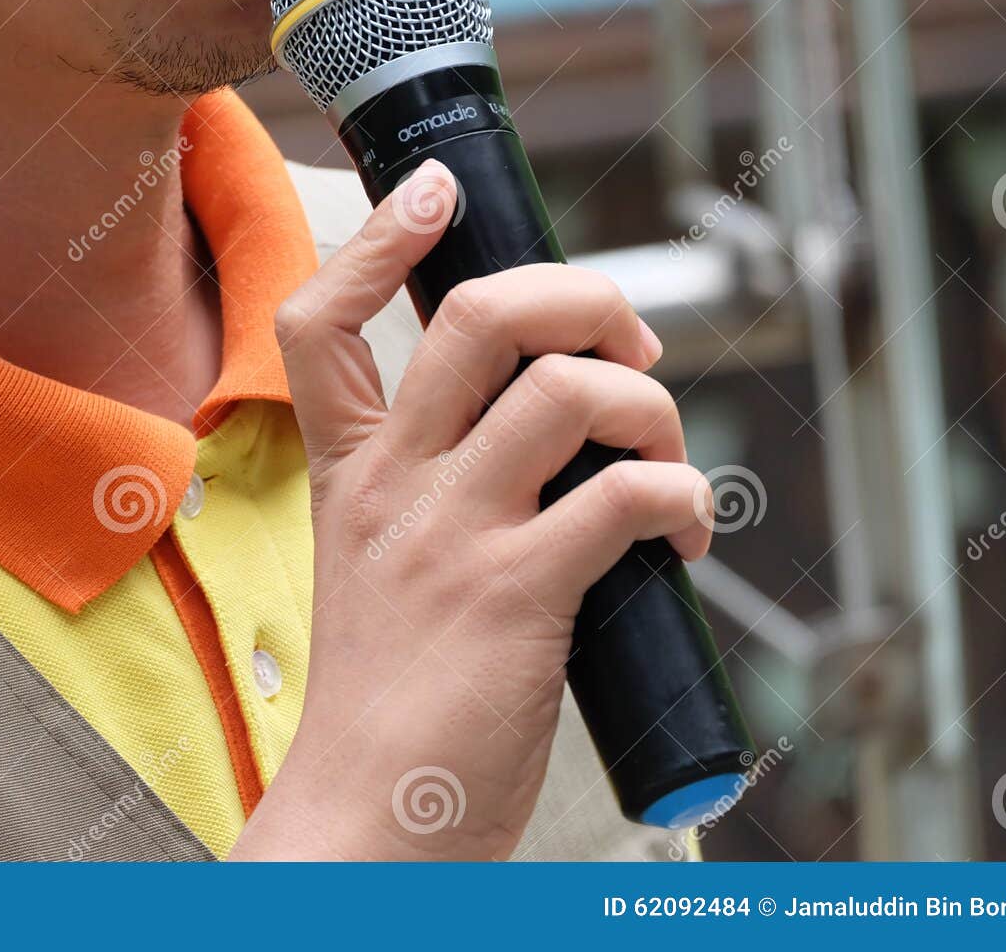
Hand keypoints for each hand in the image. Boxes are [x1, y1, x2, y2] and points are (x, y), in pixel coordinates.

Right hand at [228, 159, 712, 860]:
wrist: (369, 812)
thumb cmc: (391, 694)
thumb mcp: (378, 567)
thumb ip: (436, 492)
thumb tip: (560, 433)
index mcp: (351, 473)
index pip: (320, 323)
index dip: (375, 240)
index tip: (436, 193)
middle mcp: (393, 486)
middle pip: (478, 319)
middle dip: (580, 296)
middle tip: (626, 341)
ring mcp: (450, 535)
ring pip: (566, 392)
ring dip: (649, 404)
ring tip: (667, 455)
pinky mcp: (514, 595)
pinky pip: (623, 494)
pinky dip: (681, 493)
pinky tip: (685, 532)